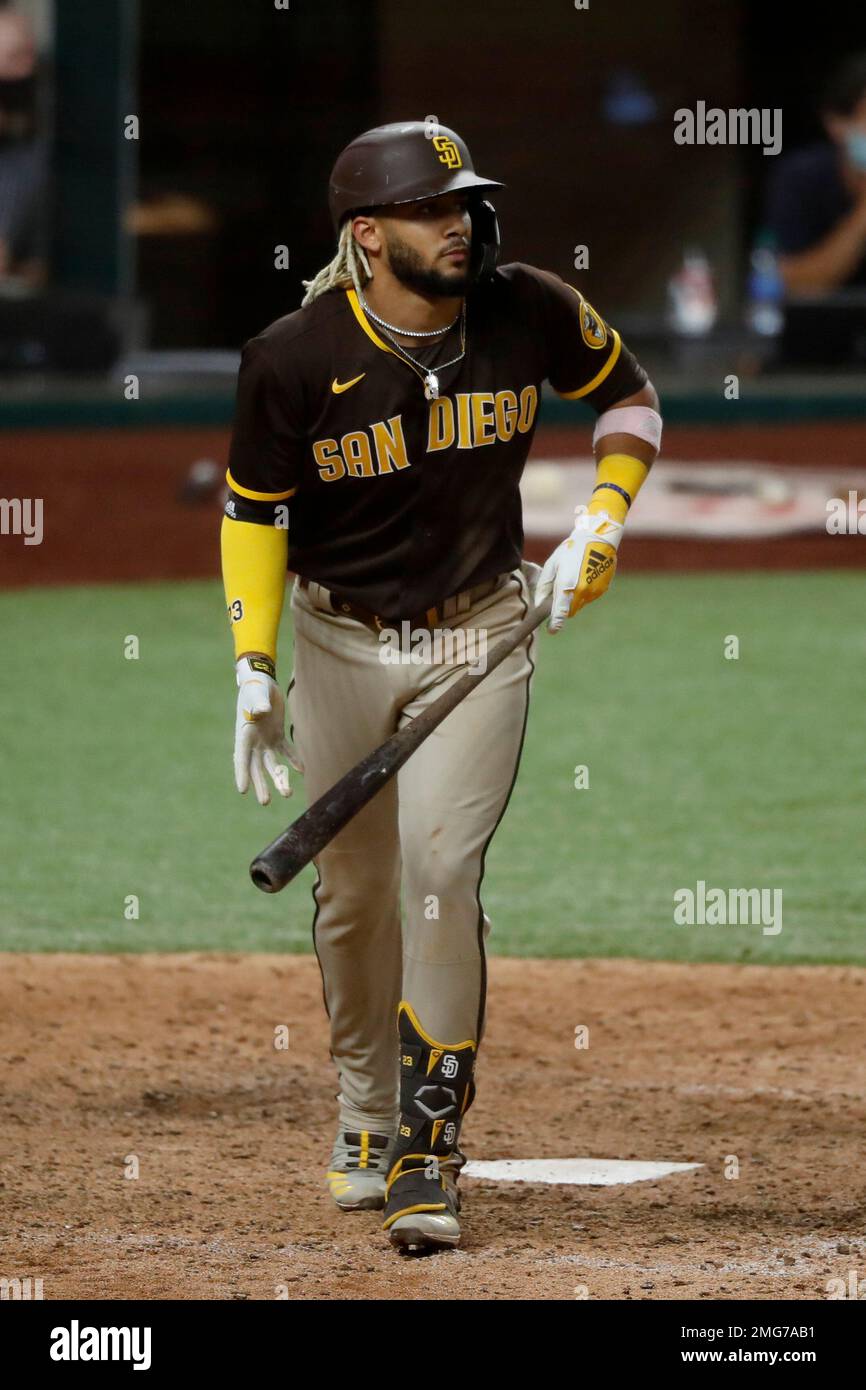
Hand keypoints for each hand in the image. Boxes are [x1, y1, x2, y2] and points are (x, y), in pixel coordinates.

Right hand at [233, 657, 303, 804]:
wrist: (262, 683)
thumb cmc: (255, 689)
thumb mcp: (255, 695)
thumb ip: (258, 704)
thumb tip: (262, 710)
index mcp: (244, 735)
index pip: (241, 758)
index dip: (242, 773)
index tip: (242, 790)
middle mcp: (253, 743)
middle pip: (256, 768)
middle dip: (261, 785)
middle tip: (265, 802)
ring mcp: (265, 741)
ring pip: (271, 765)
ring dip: (278, 779)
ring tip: (287, 794)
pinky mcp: (277, 737)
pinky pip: (286, 752)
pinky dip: (294, 761)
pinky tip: (302, 771)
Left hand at [534, 506, 623, 632]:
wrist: (598, 539)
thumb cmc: (570, 549)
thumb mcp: (552, 564)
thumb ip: (544, 586)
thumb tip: (539, 604)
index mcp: (567, 584)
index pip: (560, 611)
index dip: (555, 623)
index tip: (552, 630)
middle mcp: (582, 591)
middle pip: (570, 610)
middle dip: (564, 606)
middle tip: (561, 587)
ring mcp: (594, 591)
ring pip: (580, 603)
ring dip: (574, 597)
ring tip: (575, 575)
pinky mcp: (602, 590)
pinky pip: (589, 597)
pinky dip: (584, 592)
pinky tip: (585, 574)